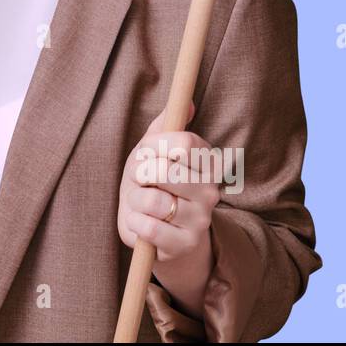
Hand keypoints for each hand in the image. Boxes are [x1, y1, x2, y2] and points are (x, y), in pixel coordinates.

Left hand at [117, 101, 219, 316]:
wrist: (155, 231)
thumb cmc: (152, 184)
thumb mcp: (153, 151)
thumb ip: (165, 126)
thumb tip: (186, 102)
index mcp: (206, 163)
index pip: (184, 142)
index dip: (156, 145)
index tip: (146, 152)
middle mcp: (210, 190)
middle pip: (166, 170)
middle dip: (140, 173)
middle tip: (140, 181)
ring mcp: (200, 219)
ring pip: (153, 200)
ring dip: (134, 200)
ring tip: (140, 203)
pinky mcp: (185, 244)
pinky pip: (148, 227)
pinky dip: (134, 222)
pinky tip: (140, 222)